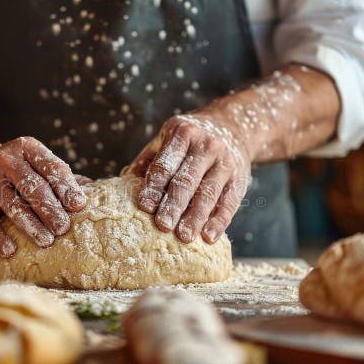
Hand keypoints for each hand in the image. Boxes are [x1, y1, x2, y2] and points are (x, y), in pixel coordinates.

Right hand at [0, 137, 86, 257]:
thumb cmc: (13, 170)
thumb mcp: (34, 164)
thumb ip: (59, 177)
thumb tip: (94, 191)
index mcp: (27, 148)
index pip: (51, 167)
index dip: (66, 187)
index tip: (79, 205)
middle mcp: (5, 160)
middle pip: (33, 187)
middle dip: (50, 209)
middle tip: (63, 228)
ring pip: (12, 205)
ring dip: (30, 225)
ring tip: (46, 241)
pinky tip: (11, 251)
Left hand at [126, 113, 251, 243]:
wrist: (234, 125)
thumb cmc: (190, 139)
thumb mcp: (169, 139)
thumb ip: (148, 160)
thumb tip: (123, 182)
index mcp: (182, 133)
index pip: (165, 164)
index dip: (154, 186)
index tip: (144, 207)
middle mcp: (206, 145)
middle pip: (186, 180)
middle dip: (173, 205)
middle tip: (162, 226)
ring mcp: (225, 161)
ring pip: (209, 193)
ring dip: (195, 217)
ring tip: (183, 237)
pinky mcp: (240, 178)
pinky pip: (230, 202)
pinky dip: (219, 221)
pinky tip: (209, 237)